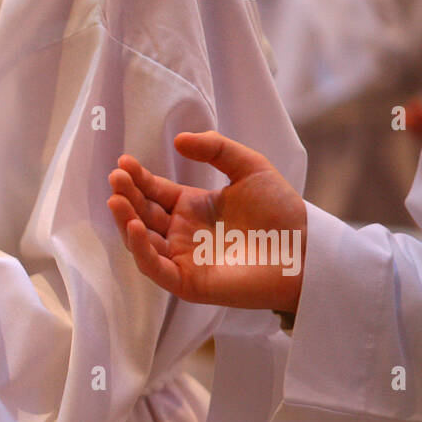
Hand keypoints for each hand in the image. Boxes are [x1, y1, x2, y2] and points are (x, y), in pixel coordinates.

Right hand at [106, 130, 306, 313]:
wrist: (305, 249)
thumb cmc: (281, 212)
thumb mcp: (251, 168)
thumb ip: (217, 150)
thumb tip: (180, 140)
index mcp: (192, 207)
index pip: (155, 192)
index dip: (138, 179)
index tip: (124, 162)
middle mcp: (181, 233)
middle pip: (143, 214)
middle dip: (127, 196)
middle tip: (116, 177)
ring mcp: (181, 258)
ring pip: (142, 241)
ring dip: (126, 221)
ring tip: (117, 200)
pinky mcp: (186, 282)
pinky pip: (155, 267)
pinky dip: (141, 250)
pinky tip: (135, 228)